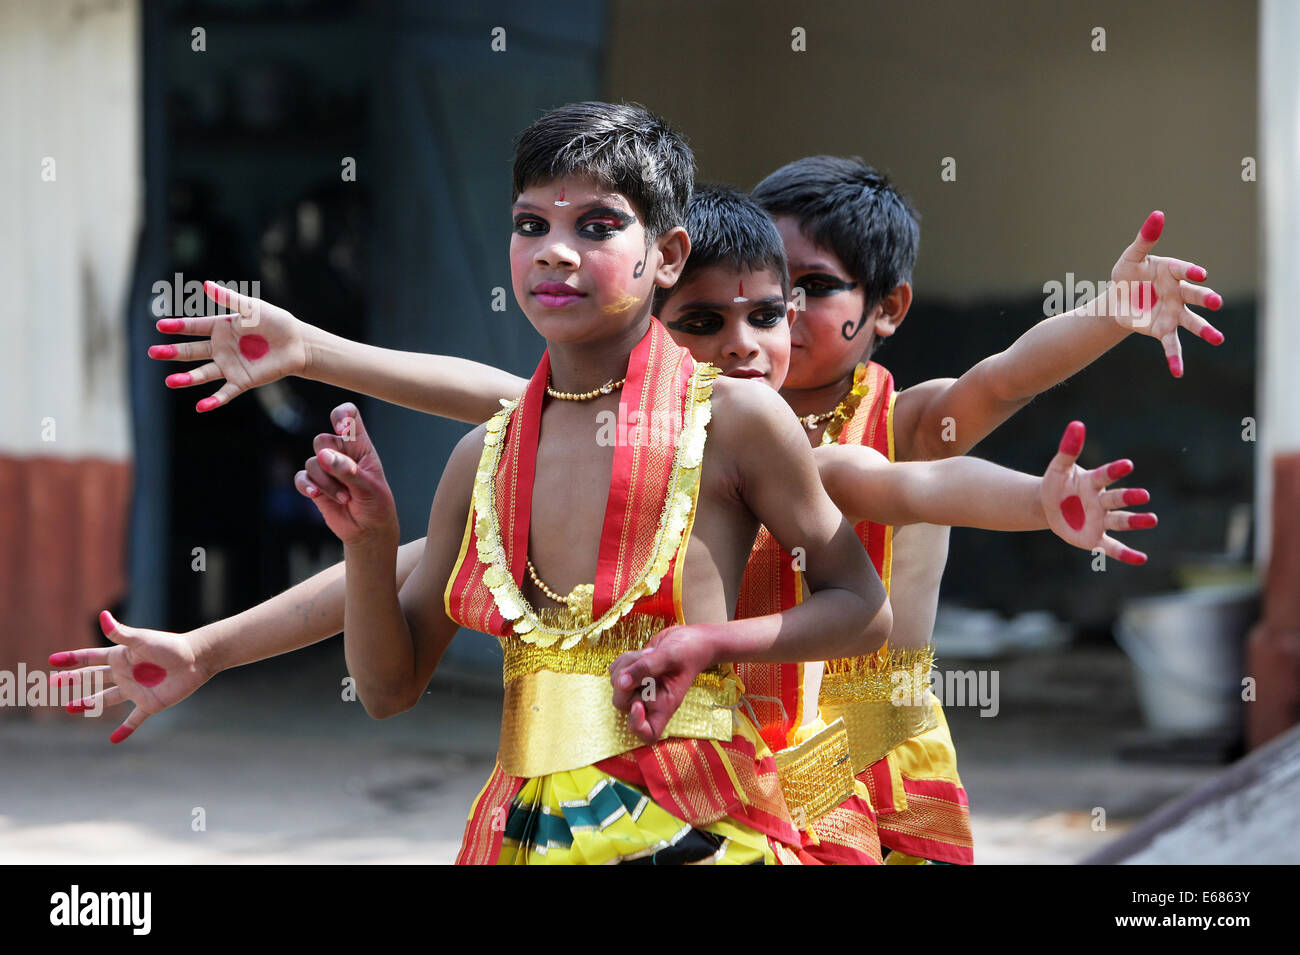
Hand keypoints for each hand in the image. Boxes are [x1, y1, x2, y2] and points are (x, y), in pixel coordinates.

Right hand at [48, 611, 211, 743]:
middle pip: (93, 678)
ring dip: (88, 704)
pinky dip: (126, 730)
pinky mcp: (149, 704)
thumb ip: (120, 632)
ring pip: (106, 700)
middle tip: (52, 684)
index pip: (90, 658)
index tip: (52, 660)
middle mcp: (125, 674)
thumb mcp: (142, 639)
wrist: (197, 659)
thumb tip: (102, 615)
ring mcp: (135, 690)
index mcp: (121, 657)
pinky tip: (115, 739)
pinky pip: (134, 719)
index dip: (72, 659)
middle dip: (73, 680)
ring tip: (71, 709)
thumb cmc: (170, 646)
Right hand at [150, 281, 309, 411]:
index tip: (160, 325)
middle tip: (153, 353)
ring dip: (187, 378)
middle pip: (192, 352)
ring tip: (170, 381)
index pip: (194, 327)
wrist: (298, 343)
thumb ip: (230, 299)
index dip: (178, 327)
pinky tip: (201, 406)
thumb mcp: (252, 308)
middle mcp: (220, 348)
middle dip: (172, 352)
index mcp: (220, 328)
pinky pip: (225, 392)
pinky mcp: (242, 381)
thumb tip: (207, 284)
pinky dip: (214, 400)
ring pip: (203, 373)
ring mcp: (230, 366)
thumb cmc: (276, 322)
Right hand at [294, 402, 397, 543]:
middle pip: (321, 439)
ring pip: (312, 462)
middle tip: (349, 481)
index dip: (342, 415)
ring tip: (345, 498)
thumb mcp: (369, 488)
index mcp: (360, 445)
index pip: (349, 415)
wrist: (368, 530)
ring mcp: (326, 468)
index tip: (341, 428)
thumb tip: (323, 455)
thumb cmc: (376, 504)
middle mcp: (341, 452)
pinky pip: (301, 477)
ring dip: (327, 483)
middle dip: (330, 461)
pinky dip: (307, 486)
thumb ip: (348, 471)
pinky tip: (315, 494)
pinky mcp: (314, 484)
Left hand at [609, 625, 716, 742]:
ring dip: (627, 664)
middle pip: (622, 703)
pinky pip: (615, 671)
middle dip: (626, 679)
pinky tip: (642, 653)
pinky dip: (623, 660)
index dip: (636, 725)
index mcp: (665, 704)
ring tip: (649, 654)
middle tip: (644, 660)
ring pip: (616, 684)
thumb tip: (621, 682)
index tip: (637, 704)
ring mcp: (640, 688)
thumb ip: (646, 668)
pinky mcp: (632, 675)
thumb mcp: (670, 655)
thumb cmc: (689, 650)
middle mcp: (650, 700)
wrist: (692, 639)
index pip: (648, 734)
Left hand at [1041, 421, 1155, 564]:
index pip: (1105, 475)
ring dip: (1135, 521)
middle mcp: (1101, 501)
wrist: (1047, 506)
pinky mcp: (1095, 538)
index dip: (1114, 470)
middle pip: (1117, 499)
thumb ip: (1068, 449)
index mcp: (1093, 482)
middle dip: (1129, 497)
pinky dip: (1126, 554)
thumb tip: (1076, 424)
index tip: (1127, 464)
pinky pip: (1112, 547)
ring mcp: (1101, 520)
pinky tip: (1142, 559)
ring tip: (1152, 519)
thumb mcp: (1058, 468)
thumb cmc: (1056, 484)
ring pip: (1120, 520)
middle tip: (1144, 495)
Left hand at [1109, 211, 1223, 377]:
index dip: (1191, 271)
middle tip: (1216, 302)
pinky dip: (1175, 358)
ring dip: (1204, 330)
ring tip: (1218, 339)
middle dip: (1205, 298)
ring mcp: (1173, 313)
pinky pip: (1171, 345)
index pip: (1184, 270)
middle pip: (1195, 295)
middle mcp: (1178, 293)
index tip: (1200, 273)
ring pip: (1192, 322)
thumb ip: (1144, 239)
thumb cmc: (1127, 275)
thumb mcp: (1130, 258)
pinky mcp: (1163, 330)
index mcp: (1172, 272)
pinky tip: (1177, 372)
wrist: (1116, 300)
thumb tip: (1158, 214)